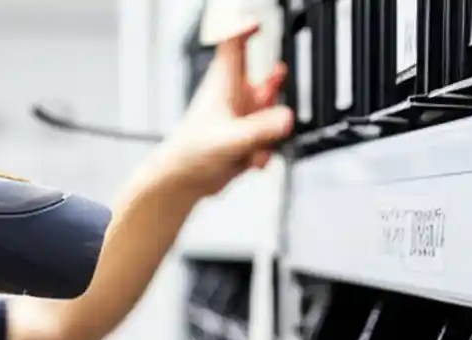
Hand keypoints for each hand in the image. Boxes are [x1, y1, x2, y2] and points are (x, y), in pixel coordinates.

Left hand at [151, 24, 293, 198]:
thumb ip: (259, 130)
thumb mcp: (229, 140)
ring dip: (269, 133)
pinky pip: (268, 140)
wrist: (184, 182)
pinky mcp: (247, 138)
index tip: (260, 25)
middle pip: (265, 81)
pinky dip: (264, 152)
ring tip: (255, 148)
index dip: (246, 29)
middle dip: (272, 93)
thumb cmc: (191, 153)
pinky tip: (253, 162)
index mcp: (224, 84)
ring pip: (271, 115)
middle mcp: (235, 97)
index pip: (235, 44)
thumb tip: (287, 118)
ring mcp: (242, 118)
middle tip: (275, 96)